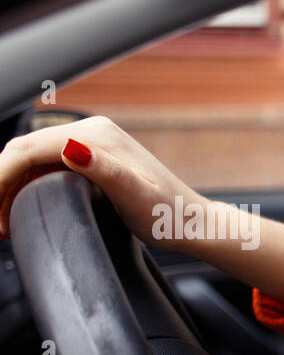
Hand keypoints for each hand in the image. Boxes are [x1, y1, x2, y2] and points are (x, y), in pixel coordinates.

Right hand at [0, 115, 206, 250]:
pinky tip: (22, 208)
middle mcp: (92, 132)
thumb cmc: (170, 215)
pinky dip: (28, 186)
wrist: (194, 222)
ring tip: (3, 221)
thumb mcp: (137, 196)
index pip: (29, 149)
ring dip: (12, 186)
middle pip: (25, 150)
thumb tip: (69, 147)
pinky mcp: (93, 158)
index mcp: (97, 136)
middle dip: (1, 183)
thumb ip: (104, 171)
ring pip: (32, 159)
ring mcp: (92, 144)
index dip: (2, 176)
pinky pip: (47, 167)